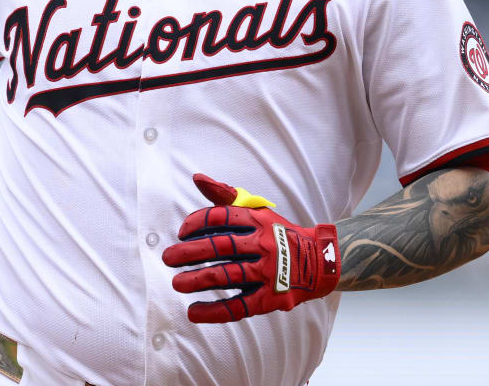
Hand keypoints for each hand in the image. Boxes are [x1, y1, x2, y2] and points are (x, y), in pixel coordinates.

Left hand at [162, 173, 339, 323]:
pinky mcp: (270, 299)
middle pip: (220, 247)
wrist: (320, 261)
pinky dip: (215, 311)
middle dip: (189, 252)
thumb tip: (197, 178)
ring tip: (176, 283)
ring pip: (227, 276)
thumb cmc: (278, 234)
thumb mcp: (257, 210)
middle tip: (167, 257)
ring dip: (197, 280)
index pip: (221, 217)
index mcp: (258, 221)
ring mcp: (268, 273)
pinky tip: (194, 311)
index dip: (196, 223)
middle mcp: (263, 245)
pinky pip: (239, 306)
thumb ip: (226, 195)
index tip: (181, 232)